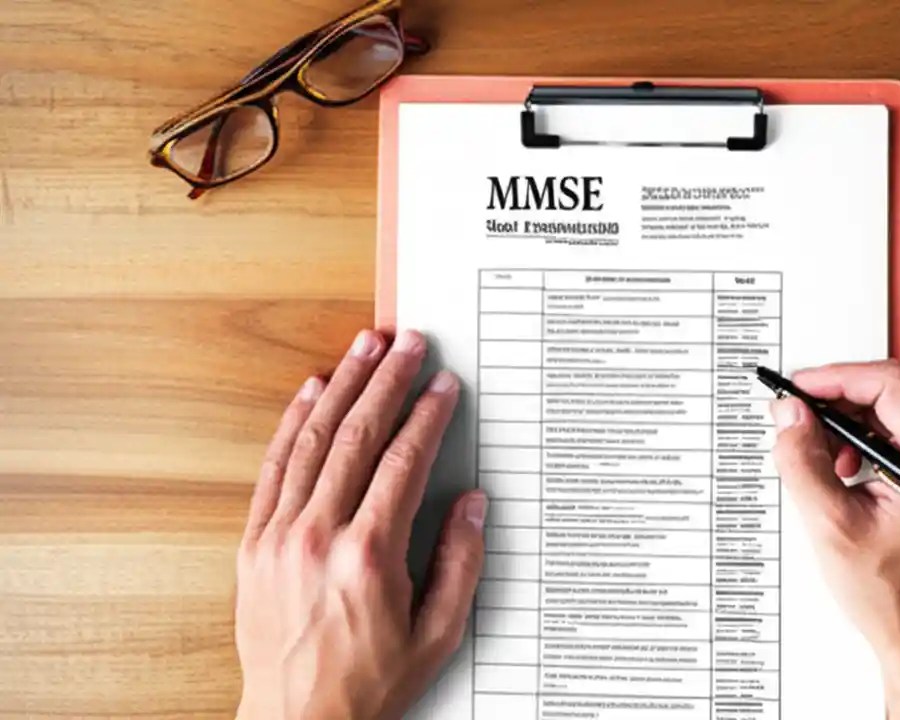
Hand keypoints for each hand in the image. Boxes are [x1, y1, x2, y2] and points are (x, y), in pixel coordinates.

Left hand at [235, 329, 485, 719]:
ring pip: (313, 440)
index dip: (428, 415)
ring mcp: (278, 536)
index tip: (444, 385)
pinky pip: (273, 467)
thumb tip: (470, 503)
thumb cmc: (367, 684)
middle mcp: (317, 536)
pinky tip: (312, 391)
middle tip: (409, 343)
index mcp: (368, 556)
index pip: (404, 462)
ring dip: (343, 386)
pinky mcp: (253, 543)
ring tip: (366, 347)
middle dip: (388, 381)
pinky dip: (294, 423)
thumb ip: (460, 562)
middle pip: (358, 436)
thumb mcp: (437, 634)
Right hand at [769, 360, 899, 719]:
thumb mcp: (833, 527)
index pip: (889, 384)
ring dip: (847, 426)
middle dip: (836, 402)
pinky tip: (841, 474)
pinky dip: (862, 443)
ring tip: (819, 461)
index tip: (797, 389)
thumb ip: (804, 463)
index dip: (836, 378)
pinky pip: (898, 433)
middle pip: (890, 392)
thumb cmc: (897, 595)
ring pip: (891, 411)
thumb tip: (789, 415)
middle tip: (795, 421)